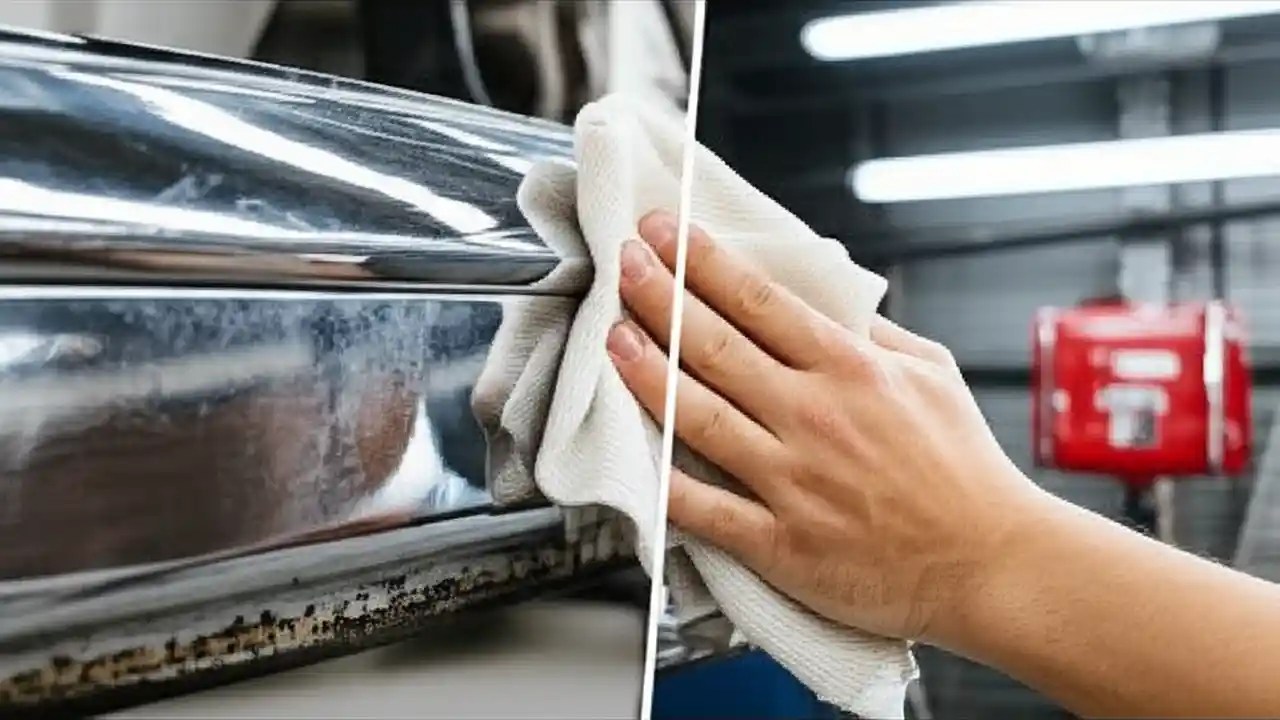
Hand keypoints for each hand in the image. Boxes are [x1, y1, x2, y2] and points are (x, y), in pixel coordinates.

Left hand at [606, 210, 1050, 644]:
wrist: (992, 562)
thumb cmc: (963, 469)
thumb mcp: (934, 373)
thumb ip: (871, 334)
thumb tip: (825, 299)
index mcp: (851, 369)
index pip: (758, 300)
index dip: (702, 260)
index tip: (665, 230)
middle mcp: (815, 416)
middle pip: (716, 344)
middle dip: (660, 294)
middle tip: (625, 261)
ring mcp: (794, 480)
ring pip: (699, 414)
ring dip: (647, 371)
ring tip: (612, 336)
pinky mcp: (782, 542)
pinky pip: (706, 509)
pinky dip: (664, 482)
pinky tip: (630, 454)